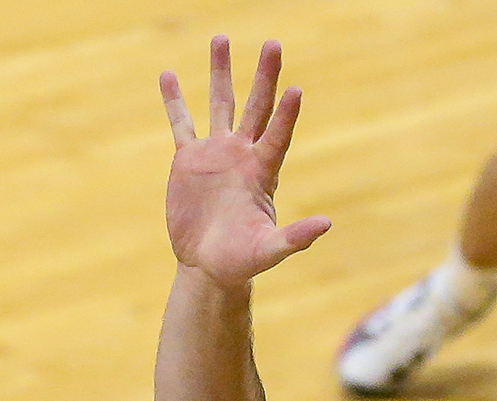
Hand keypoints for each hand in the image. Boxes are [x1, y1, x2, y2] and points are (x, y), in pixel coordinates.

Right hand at [160, 37, 331, 284]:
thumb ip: (295, 237)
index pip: (278, 135)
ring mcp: (215, 154)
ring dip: (221, 72)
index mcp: (263, 172)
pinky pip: (181, 123)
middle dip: (265, 76)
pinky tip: (169, 76)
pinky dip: (175, 101)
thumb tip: (327, 225)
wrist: (209, 265)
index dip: (286, 114)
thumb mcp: (269, 250)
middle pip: (256, 107)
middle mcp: (242, 155)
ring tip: (222, 38)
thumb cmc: (242, 261)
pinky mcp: (188, 160)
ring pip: (220, 104)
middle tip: (274, 44)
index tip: (295, 89)